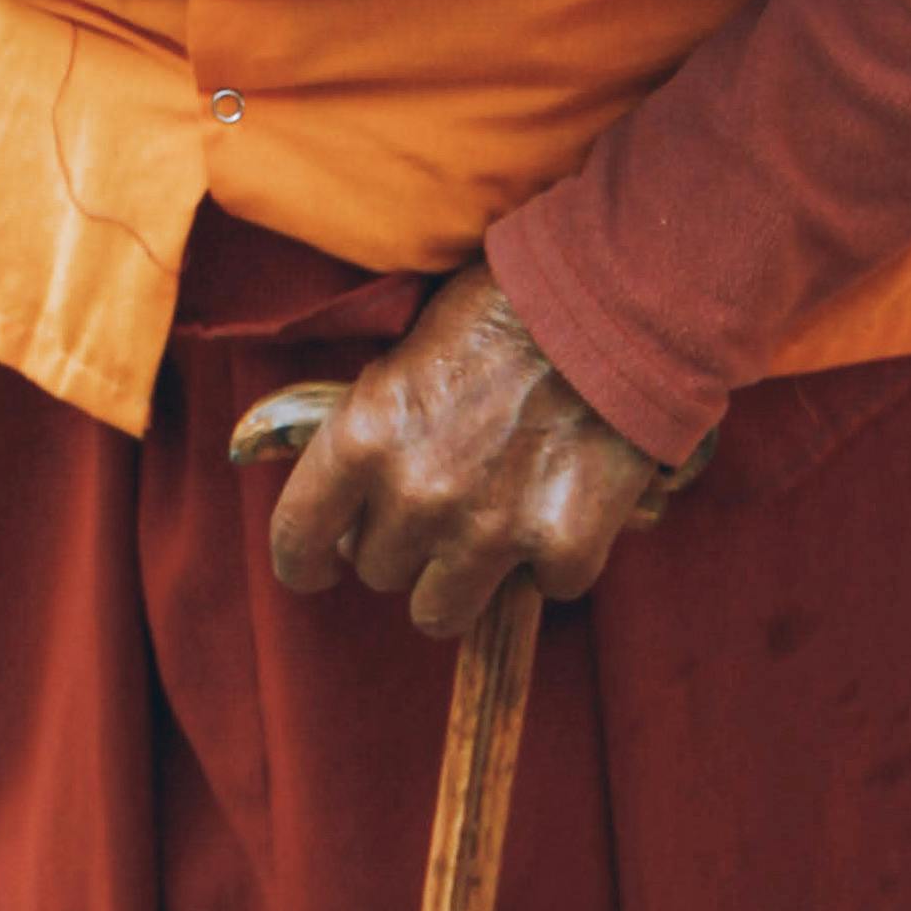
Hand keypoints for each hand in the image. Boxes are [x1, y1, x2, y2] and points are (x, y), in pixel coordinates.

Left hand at [264, 262, 667, 641]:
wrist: (613, 300)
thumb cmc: (506, 311)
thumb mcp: (404, 360)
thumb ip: (373, 434)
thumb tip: (352, 500)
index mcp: (365, 436)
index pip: (297, 540)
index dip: (305, 561)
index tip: (321, 566)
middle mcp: (417, 493)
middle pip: (380, 572)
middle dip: (407, 544)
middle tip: (447, 498)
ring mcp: (491, 528)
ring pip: (442, 610)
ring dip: (464, 576)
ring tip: (495, 522)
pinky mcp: (563, 545)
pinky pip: (544, 589)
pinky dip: (556, 557)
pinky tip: (569, 502)